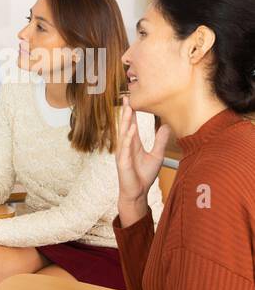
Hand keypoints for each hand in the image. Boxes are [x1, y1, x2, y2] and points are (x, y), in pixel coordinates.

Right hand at [115, 96, 169, 225]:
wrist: (137, 192)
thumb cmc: (144, 176)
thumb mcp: (156, 155)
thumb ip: (160, 141)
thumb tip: (166, 126)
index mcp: (133, 144)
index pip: (132, 125)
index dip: (132, 114)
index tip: (131, 101)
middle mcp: (126, 147)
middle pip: (125, 126)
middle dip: (126, 112)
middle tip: (126, 98)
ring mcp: (123, 153)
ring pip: (123, 134)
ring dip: (125, 121)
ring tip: (128, 109)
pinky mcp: (122, 162)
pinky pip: (125, 147)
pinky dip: (127, 138)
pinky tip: (131, 129)